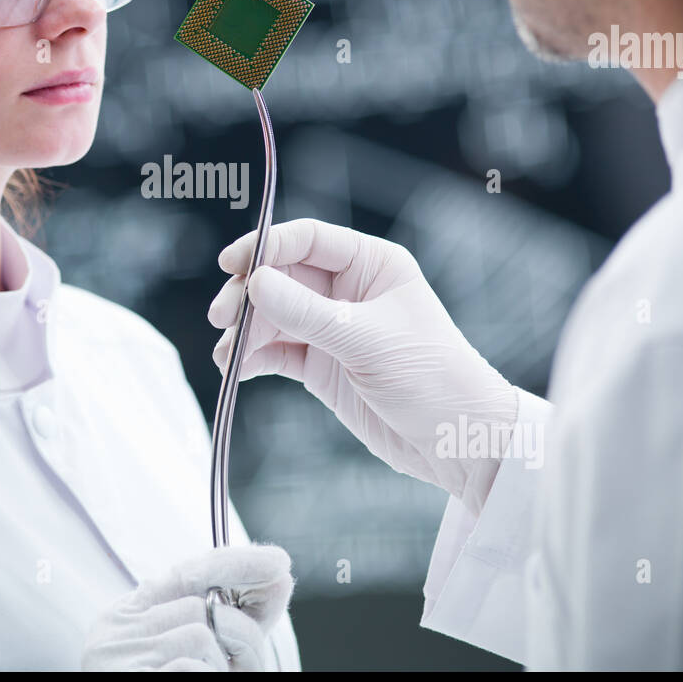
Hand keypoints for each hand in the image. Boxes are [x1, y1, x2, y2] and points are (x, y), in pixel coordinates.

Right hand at [81, 544, 293, 670]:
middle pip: (202, 610)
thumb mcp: (193, 657)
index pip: (186, 572)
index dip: (235, 563)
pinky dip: (206, 681)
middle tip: (230, 670)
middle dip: (235, 639)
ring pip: (202, 638)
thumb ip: (230, 619)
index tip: (280, 562)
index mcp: (125, 619)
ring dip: (218, 669)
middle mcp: (113, 634)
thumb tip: (279, 576)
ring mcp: (117, 661)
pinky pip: (192, 668)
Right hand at [209, 218, 518, 515]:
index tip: (232, 263)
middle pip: (280, 277)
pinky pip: (276, 351)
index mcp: (372, 265)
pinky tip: (236, 369)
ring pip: (272, 315)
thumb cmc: (434, 378)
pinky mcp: (321, 365)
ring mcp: (331, 328)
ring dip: (245, 331)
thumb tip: (254, 283)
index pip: (308, 239)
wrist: (458, 442)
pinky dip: (252, 358)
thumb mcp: (367, 340)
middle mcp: (348, 291)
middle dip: (248, 295)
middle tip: (224, 318)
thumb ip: (307, 312)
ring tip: (228, 355)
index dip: (266, 246)